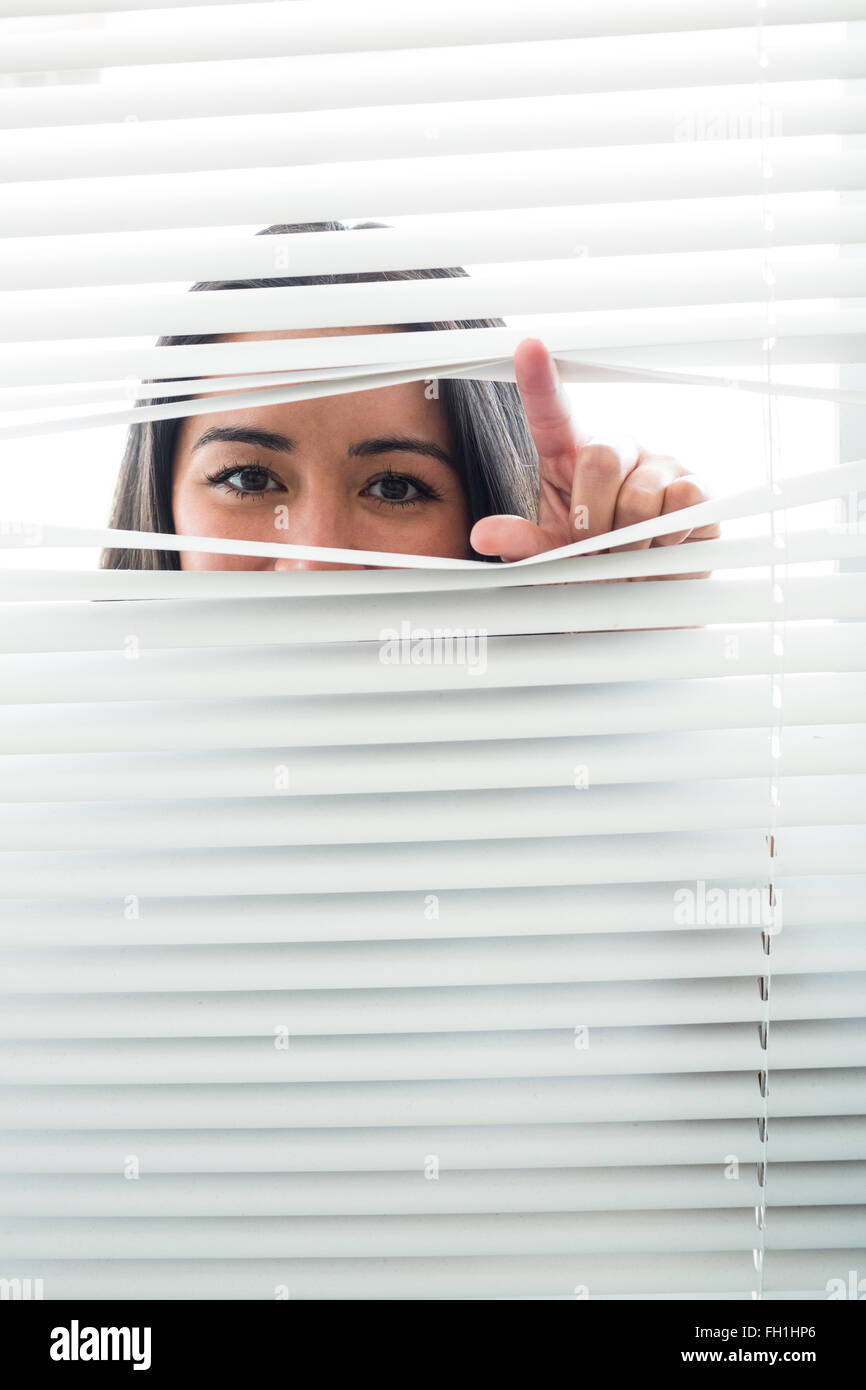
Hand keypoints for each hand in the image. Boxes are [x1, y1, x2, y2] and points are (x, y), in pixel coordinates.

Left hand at [469, 338, 719, 576]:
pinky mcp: (698, 486)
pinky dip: (668, 536)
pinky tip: (662, 546)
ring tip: (628, 554)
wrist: (644, 607)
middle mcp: (616, 452)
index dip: (540, 381)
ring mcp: (659, 465)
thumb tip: (483, 535)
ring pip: (640, 493)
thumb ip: (522, 544)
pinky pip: (682, 501)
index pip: (551, 415)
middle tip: (598, 547)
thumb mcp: (550, 561)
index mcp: (569, 460)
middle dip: (594, 518)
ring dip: (630, 539)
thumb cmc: (593, 574)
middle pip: (600, 457)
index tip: (529, 347)